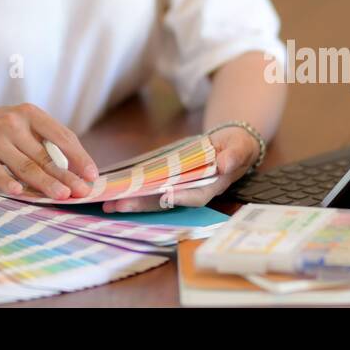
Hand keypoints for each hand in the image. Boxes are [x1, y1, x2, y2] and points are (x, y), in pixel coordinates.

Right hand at [0, 104, 98, 199]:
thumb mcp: (17, 126)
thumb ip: (41, 141)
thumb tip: (74, 169)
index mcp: (29, 114)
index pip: (62, 136)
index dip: (79, 157)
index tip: (93, 175)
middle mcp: (13, 122)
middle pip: (46, 155)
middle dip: (67, 176)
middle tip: (83, 192)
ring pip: (24, 165)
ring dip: (45, 183)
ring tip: (62, 196)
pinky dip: (6, 181)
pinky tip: (19, 192)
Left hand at [102, 126, 259, 212]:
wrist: (232, 144)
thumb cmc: (238, 146)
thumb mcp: (241, 146)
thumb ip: (234, 154)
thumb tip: (225, 163)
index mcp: (212, 186)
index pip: (196, 195)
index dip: (180, 197)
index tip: (163, 196)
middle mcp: (193, 191)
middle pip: (167, 202)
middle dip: (143, 204)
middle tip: (119, 205)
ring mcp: (180, 187)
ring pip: (154, 198)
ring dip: (132, 201)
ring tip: (108, 204)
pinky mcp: (170, 180)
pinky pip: (151, 187)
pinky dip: (134, 190)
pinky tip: (115, 193)